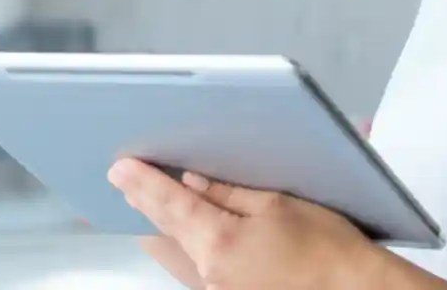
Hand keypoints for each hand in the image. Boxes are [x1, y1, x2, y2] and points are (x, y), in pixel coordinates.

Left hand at [108, 158, 384, 289]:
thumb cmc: (326, 247)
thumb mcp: (278, 205)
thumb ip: (229, 193)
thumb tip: (193, 180)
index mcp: (220, 242)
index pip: (169, 205)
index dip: (143, 183)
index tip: (120, 168)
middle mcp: (209, 272)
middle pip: (162, 232)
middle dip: (144, 204)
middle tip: (126, 179)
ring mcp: (216, 289)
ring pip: (174, 252)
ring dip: (161, 225)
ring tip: (147, 198)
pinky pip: (192, 266)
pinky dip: (182, 243)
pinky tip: (184, 228)